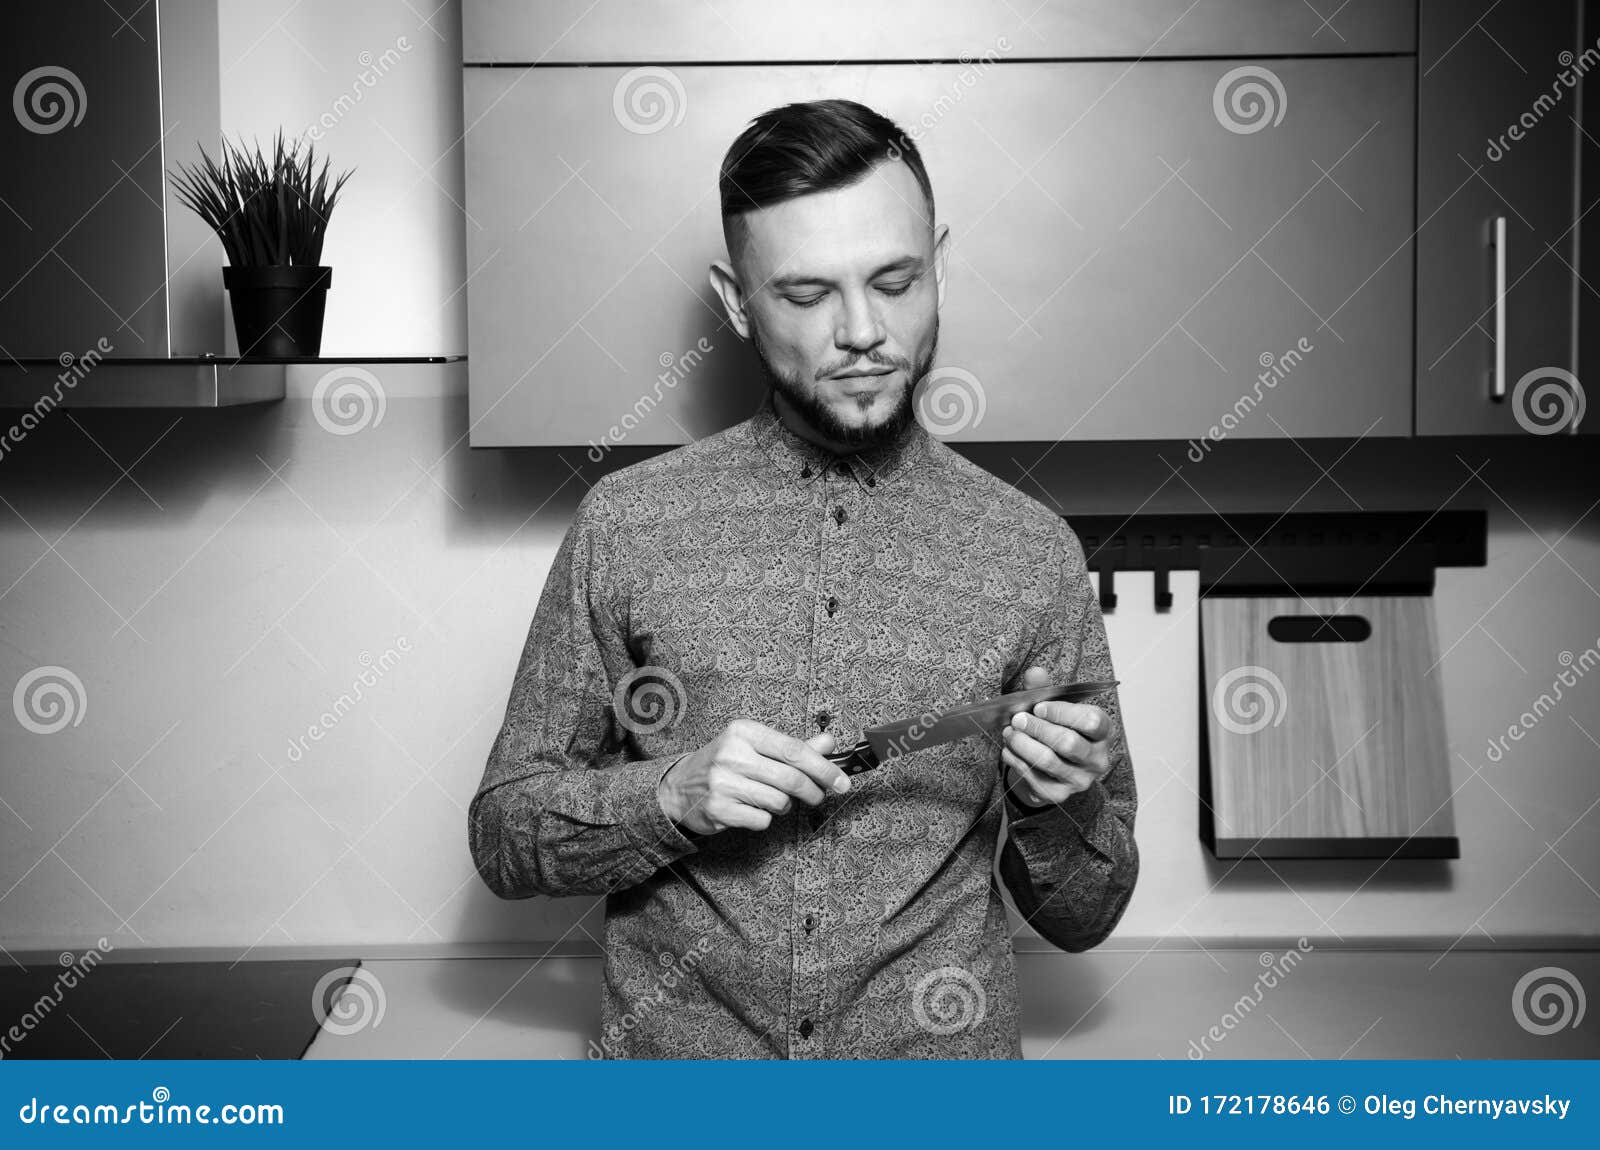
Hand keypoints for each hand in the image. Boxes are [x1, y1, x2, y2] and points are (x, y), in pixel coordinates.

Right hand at [657, 720, 848, 835]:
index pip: (794, 749)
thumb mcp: (755, 747)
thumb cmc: (724, 764)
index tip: (842, 780)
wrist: (678, 787)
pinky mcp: (719, 809)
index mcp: (743, 731)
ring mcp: (723, 783)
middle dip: (813, 791)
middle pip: (792, 778)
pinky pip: (762, 820)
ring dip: (784, 806)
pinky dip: (764, 818)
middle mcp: (732, 754)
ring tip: (771, 799)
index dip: (824, 767)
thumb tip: (829, 743)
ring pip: (779, 802)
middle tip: (819, 796)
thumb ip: (793, 747)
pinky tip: (751, 809)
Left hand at [1000, 666, 1115, 806]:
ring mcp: (1080, 780)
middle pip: (1068, 743)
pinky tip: (1008, 749)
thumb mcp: (1053, 707)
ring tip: (1009, 732)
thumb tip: (1035, 673)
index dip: (1063, 712)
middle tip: (1017, 719)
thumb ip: (1045, 689)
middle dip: (1038, 728)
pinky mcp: (1058, 795)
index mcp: (1103, 732)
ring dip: (1023, 744)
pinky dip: (1016, 761)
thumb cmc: (1056, 730)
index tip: (1039, 707)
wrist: (1050, 769)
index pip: (1092, 721)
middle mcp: (1097, 758)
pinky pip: (1034, 777)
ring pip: (1049, 761)